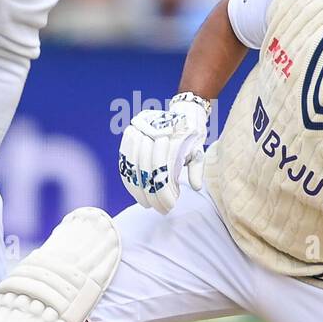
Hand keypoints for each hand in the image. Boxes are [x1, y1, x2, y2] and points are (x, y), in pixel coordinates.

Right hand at [117, 93, 208, 213]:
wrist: (184, 112)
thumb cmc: (192, 137)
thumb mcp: (198, 151)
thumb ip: (196, 168)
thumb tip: (196, 187)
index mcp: (170, 132)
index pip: (163, 167)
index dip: (164, 190)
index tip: (170, 206)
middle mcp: (152, 128)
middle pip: (147, 167)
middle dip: (151, 193)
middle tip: (159, 209)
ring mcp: (139, 129)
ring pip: (132, 164)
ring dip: (137, 188)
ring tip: (146, 204)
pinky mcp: (130, 133)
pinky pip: (124, 159)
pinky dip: (128, 178)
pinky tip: (134, 192)